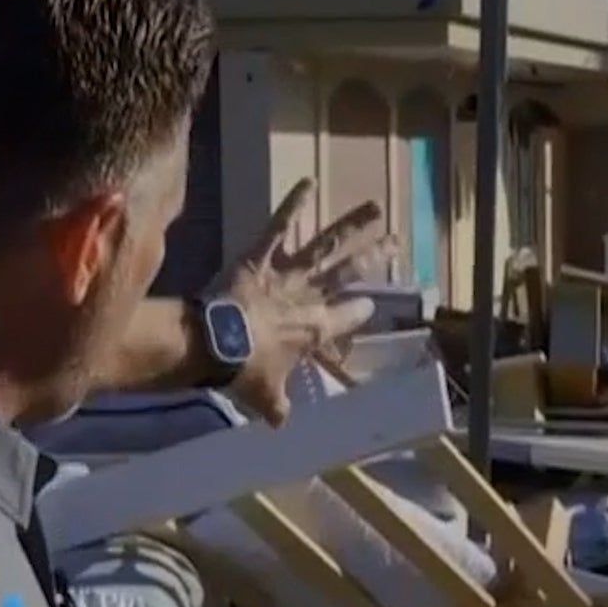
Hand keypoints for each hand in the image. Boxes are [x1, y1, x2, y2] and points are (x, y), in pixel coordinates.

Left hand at [216, 179, 386, 424]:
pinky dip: (294, 203)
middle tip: (396, 242)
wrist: (211, 346)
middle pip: (349, 274)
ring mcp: (288, 273)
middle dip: (375, 258)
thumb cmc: (243, 372)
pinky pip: (280, 226)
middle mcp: (310, 297)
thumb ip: (278, 408)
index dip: (360, 312)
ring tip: (375, 207)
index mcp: (316, 330)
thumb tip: (281, 426)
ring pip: (328, 245)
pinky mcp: (262, 256)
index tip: (370, 306)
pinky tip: (309, 181)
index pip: (347, 318)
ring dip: (353, 225)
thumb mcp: (265, 398)